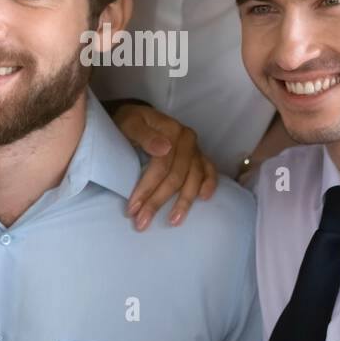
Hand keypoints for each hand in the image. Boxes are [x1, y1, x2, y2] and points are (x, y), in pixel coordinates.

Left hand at [112, 104, 217, 230]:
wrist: (137, 118)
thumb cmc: (130, 123)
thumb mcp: (129, 123)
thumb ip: (144, 135)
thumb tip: (163, 148)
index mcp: (171, 130)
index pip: (161, 165)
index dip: (147, 188)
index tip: (132, 208)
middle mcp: (187, 139)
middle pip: (176, 176)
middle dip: (158, 201)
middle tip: (142, 222)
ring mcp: (195, 148)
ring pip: (193, 178)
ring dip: (184, 202)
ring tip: (173, 221)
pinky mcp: (198, 155)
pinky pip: (209, 170)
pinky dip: (209, 184)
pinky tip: (204, 199)